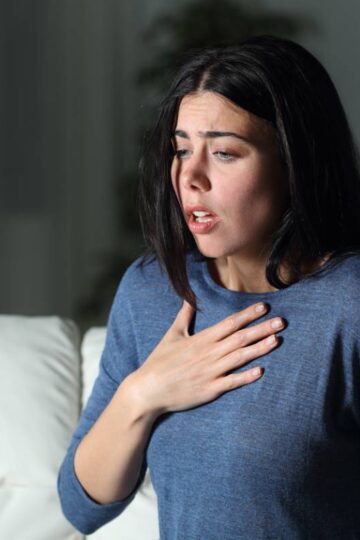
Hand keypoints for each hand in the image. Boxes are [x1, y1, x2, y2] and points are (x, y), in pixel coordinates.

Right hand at [128, 300, 284, 414]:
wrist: (148, 390)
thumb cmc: (159, 362)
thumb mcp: (172, 335)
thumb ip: (184, 316)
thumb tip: (189, 298)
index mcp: (201, 339)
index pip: (230, 323)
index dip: (248, 315)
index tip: (264, 307)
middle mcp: (209, 354)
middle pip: (240, 338)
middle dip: (262, 329)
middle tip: (282, 321)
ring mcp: (210, 372)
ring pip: (240, 358)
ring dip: (259, 348)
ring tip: (277, 340)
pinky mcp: (210, 389)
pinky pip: (231, 382)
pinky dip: (246, 377)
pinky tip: (261, 371)